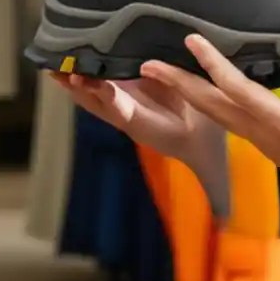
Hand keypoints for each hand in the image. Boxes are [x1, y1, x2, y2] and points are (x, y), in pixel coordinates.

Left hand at [49, 68, 231, 216]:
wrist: (200, 134)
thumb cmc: (204, 145)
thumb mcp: (212, 168)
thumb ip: (215, 191)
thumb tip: (226, 226)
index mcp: (147, 127)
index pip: (127, 116)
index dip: (115, 103)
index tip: (107, 91)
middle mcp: (131, 113)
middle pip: (99, 102)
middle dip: (81, 89)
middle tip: (59, 73)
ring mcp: (128, 97)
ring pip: (96, 88)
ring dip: (75, 78)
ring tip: (53, 63)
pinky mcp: (132, 81)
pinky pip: (107, 73)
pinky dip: (90, 65)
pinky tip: (73, 54)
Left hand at [141, 34, 279, 210]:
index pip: (239, 90)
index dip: (213, 64)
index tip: (190, 40)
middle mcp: (266, 134)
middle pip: (212, 107)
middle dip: (179, 85)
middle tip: (147, 65)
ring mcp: (265, 143)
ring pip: (218, 116)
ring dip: (191, 94)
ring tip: (167, 75)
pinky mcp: (270, 147)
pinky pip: (231, 122)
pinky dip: (212, 104)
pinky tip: (209, 94)